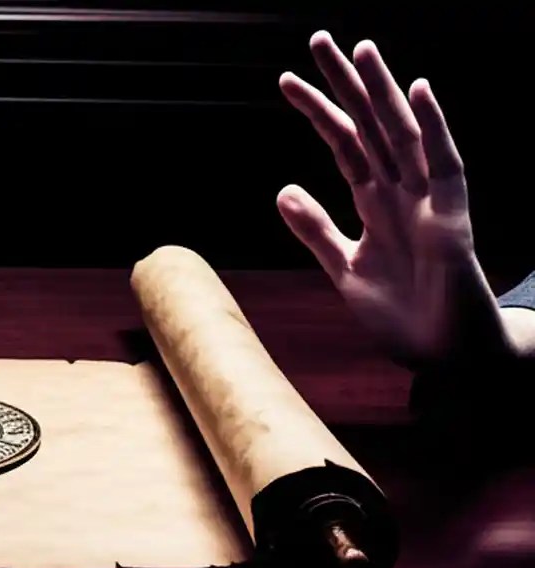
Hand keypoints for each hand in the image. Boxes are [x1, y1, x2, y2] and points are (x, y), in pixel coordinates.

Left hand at [275, 32, 516, 367]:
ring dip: (384, 92)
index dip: (316, 111)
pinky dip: (433, 128)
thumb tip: (283, 190)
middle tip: (319, 39)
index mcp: (373, 202)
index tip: (285, 80)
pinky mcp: (452, 218)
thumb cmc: (401, 315)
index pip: (342, 144)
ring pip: (404, 135)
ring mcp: (428, 202)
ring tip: (363, 49)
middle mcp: (400, 192)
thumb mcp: (344, 269)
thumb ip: (317, 231)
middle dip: (346, 84)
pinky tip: (418, 92)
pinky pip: (445, 165)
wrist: (442, 359)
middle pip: (369, 126)